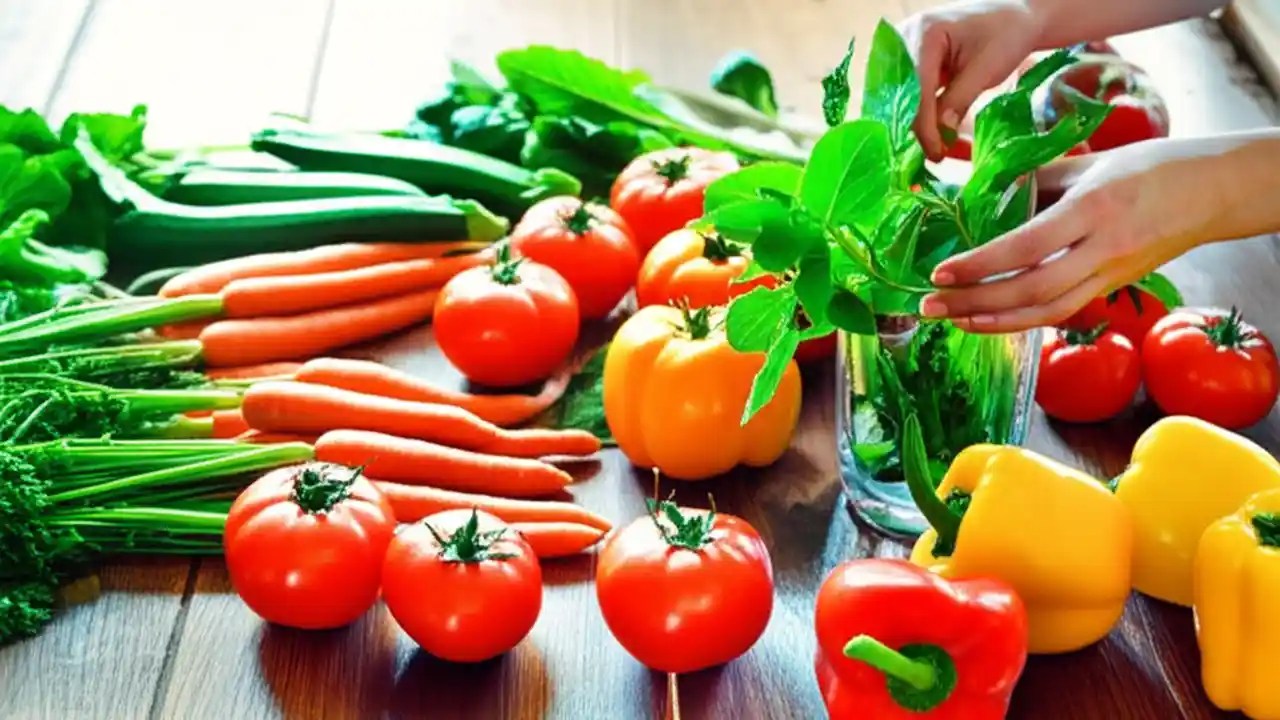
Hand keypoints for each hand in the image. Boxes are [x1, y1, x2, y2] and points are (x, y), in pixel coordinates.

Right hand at [899, 0, 1043, 160]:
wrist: (1013, 16)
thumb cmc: (1006, 33)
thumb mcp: (987, 68)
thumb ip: (960, 99)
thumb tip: (940, 134)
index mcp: (923, 35)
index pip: (915, 89)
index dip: (923, 125)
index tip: (936, 154)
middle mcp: (904, 41)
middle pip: (901, 97)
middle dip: (918, 130)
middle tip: (938, 156)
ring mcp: (904, 54)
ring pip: (903, 102)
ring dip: (922, 128)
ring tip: (943, 150)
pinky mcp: (910, 67)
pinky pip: (911, 99)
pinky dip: (926, 120)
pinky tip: (941, 138)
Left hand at [920, 138, 1224, 332]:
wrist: (1212, 191)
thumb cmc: (1149, 167)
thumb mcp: (1089, 163)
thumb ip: (1035, 179)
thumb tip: (982, 191)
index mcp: (1094, 207)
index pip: (1028, 245)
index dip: (981, 264)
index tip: (940, 272)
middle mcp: (1104, 248)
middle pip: (1033, 290)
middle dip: (975, 303)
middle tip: (929, 305)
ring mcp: (1112, 273)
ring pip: (1048, 311)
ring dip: (993, 321)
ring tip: (950, 319)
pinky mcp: (1115, 287)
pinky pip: (1063, 310)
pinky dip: (1021, 319)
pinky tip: (987, 317)